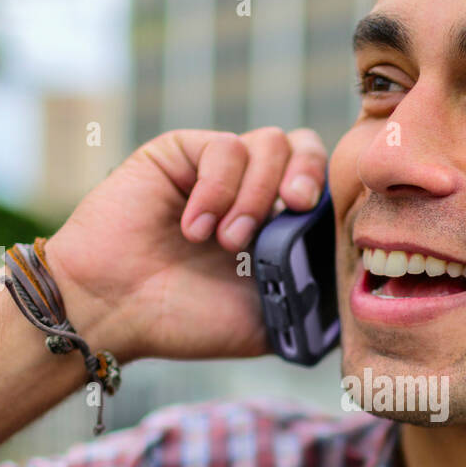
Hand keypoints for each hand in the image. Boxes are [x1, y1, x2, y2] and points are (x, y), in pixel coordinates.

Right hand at [44, 126, 327, 363]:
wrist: (113, 310)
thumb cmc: (183, 321)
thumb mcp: (263, 323)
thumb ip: (308, 304)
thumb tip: (352, 292)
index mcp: (279, 226)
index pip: (325, 187)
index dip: (334, 197)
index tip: (326, 226)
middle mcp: (252, 191)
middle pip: (306, 148)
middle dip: (310, 174)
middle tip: (298, 207)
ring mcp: (218, 170)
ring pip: (270, 143)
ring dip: (257, 194)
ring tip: (229, 242)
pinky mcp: (183, 152)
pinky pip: (224, 147)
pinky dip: (218, 188)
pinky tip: (196, 228)